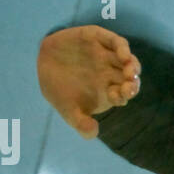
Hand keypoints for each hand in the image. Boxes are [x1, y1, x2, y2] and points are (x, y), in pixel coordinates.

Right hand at [36, 24, 141, 138]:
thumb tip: (92, 134)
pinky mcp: (99, 39)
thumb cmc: (59, 90)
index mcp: (108, 90)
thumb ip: (80, 123)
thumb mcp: (67, 110)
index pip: (123, 94)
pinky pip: (115, 42)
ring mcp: (107, 56)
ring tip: (130, 70)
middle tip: (130, 85)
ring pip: (127, 60)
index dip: (124, 95)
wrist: (41, 64)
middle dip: (132, 82)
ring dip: (132, 64)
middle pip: (129, 78)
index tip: (118, 97)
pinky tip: (123, 54)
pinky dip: (122, 47)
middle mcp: (111, 73)